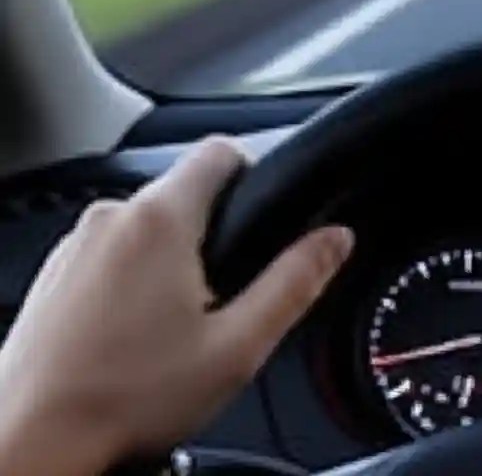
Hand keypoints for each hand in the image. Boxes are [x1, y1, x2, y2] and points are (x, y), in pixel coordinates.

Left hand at [0, 138, 353, 475]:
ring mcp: (73, 247)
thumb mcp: (238, 345)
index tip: (266, 216)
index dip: (256, 175)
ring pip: (146, 231)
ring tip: (174, 333)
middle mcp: (110, 219)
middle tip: (226, 302)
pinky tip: (134, 341)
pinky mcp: (52, 276)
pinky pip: (110, 259)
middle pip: (185, 197)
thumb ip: (295, 282)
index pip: (221, 152)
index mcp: (161, 221)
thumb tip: (336, 240)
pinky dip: (130, 286)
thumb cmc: (126, 399)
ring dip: (170, 266)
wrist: (30, 443)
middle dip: (215, 238)